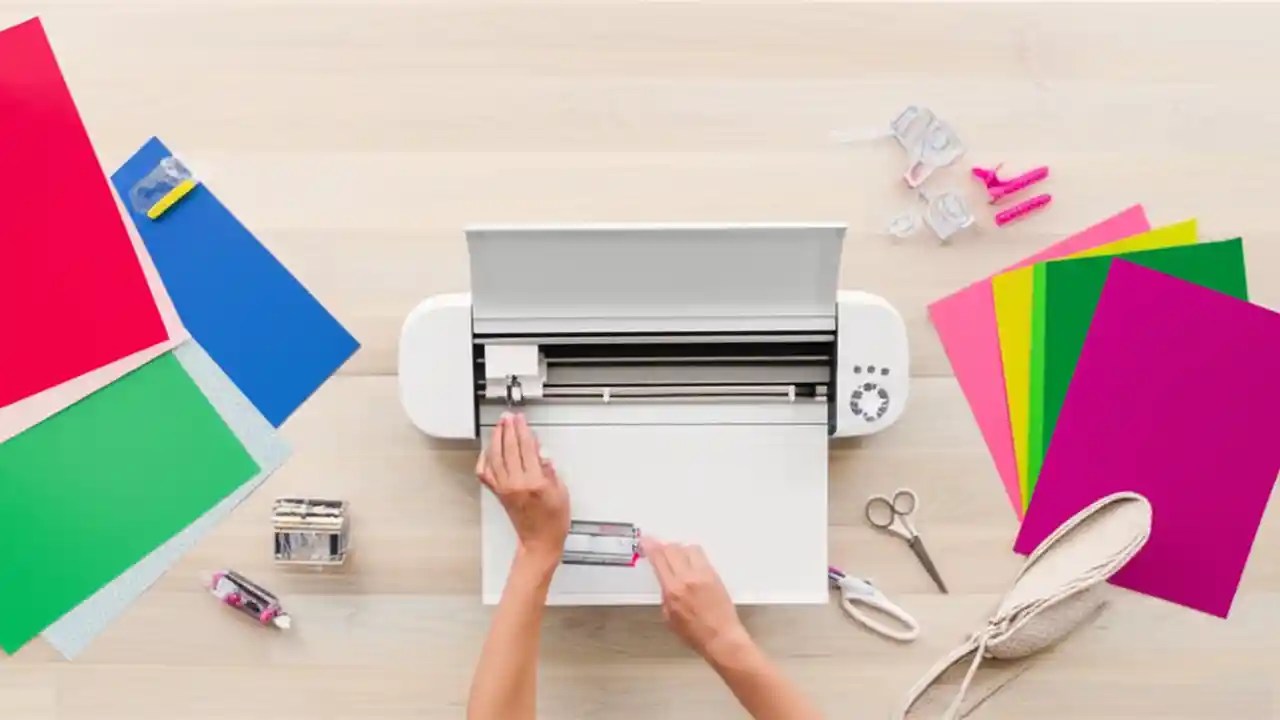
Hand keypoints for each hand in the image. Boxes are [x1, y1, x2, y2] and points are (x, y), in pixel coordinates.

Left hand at [476, 413, 570, 566]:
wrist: (539, 541)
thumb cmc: (553, 521)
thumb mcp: (561, 492)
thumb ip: (549, 471)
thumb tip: (540, 454)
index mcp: (534, 483)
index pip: (526, 449)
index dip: (523, 431)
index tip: (521, 420)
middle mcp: (515, 485)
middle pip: (509, 449)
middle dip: (509, 430)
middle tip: (509, 417)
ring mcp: (504, 489)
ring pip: (495, 458)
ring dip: (496, 439)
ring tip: (499, 426)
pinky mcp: (499, 493)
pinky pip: (486, 473)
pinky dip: (485, 460)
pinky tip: (488, 451)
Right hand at [641, 537, 750, 662]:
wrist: (721, 638)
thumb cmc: (697, 634)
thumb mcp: (670, 617)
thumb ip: (665, 595)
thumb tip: (665, 582)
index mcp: (674, 589)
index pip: (659, 558)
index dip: (650, 546)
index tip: (646, 540)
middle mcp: (689, 578)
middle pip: (673, 548)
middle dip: (662, 545)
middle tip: (657, 545)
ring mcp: (704, 575)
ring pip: (689, 548)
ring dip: (679, 548)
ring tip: (674, 552)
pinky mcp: (715, 575)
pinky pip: (701, 557)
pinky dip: (692, 555)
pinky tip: (690, 560)